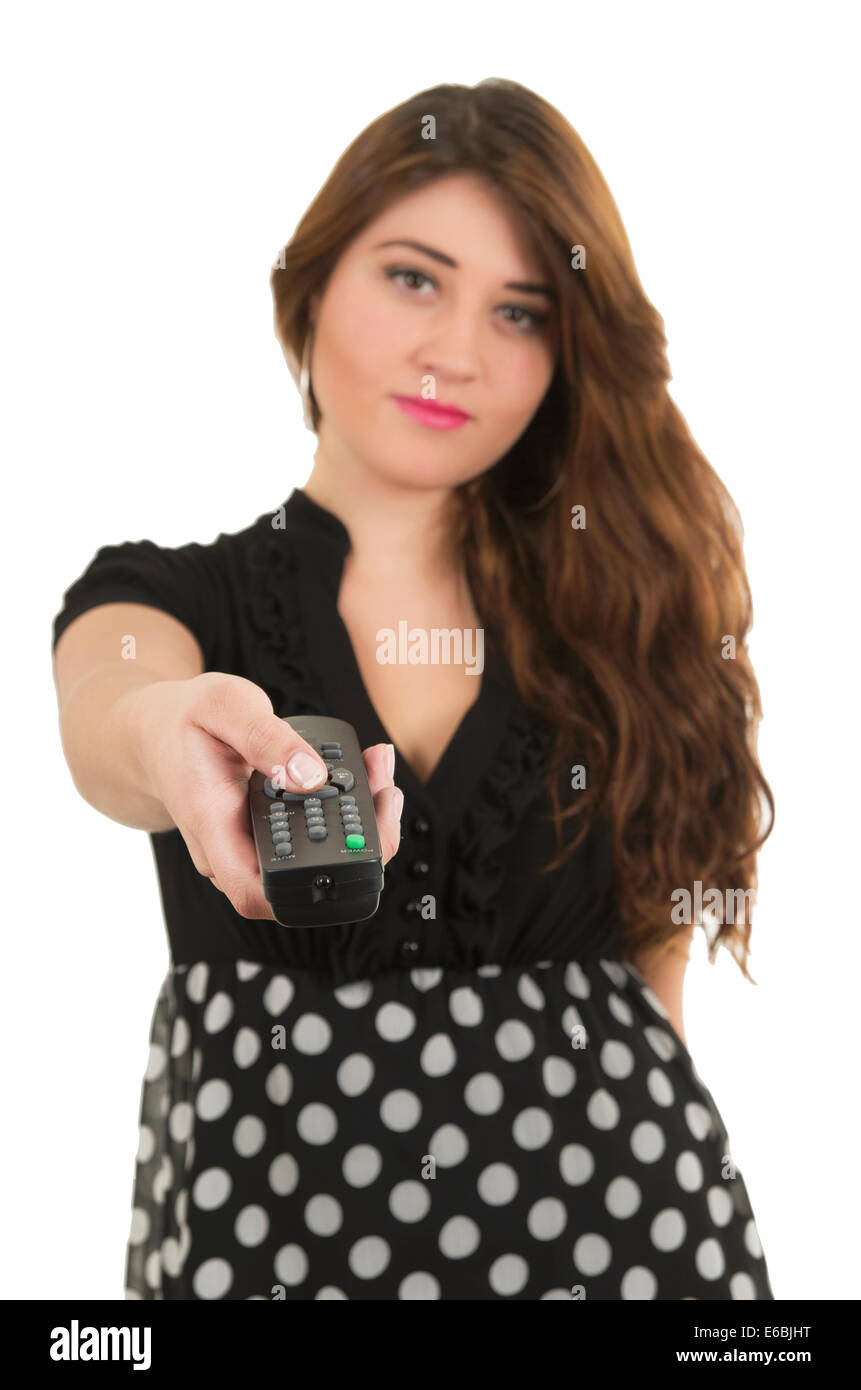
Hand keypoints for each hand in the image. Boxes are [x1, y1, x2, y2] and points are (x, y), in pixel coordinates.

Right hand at [132, 672, 402, 920]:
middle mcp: (234, 850)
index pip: (255, 894)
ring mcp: (251, 846)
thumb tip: (311, 777)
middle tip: (385, 788)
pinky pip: (313, 834)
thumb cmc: (184, 719)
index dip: (305, 891)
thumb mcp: (222, 706)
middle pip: (302, 878)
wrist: (156, 731)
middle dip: (357, 842)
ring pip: (314, 857)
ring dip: (358, 822)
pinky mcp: (268, 833)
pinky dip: (343, 807)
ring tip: (378, 771)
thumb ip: (266, 739)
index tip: (350, 849)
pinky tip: (362, 773)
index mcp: (213, 827)